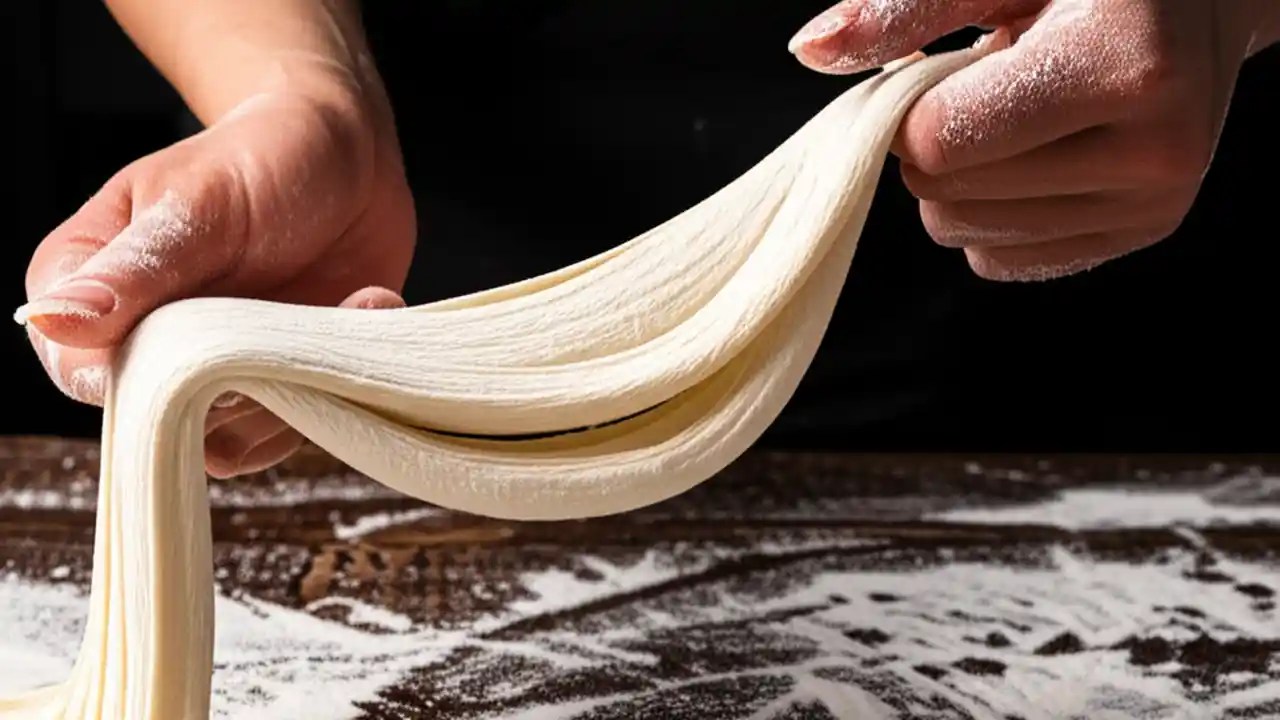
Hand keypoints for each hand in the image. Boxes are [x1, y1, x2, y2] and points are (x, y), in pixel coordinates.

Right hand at [19, 66, 415, 476]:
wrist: (348, 155)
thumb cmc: (260, 157)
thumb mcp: (196, 201)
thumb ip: (134, 268)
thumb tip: (51, 321)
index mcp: (92, 287)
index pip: (80, 371)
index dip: (140, 380)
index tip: (212, 348)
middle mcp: (145, 340)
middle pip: (157, 419)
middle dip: (232, 387)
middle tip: (287, 324)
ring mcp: (214, 369)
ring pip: (227, 440)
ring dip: (295, 389)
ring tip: (339, 307)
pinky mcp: (276, 383)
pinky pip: (291, 427)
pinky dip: (336, 384)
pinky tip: (365, 306)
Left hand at [788, 0, 1271, 279]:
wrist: (1202, 1)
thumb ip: (904, 7)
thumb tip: (812, 50)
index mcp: (1124, 68)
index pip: (940, 143)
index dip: (908, 112)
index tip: (935, 70)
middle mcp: (1155, 151)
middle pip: (945, 196)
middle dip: (932, 145)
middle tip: (982, 85)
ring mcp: (1153, 205)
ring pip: (966, 236)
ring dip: (959, 180)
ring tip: (1016, 112)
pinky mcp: (1141, 234)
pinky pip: (1000, 260)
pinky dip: (990, 213)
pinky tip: (1032, 153)